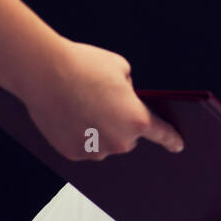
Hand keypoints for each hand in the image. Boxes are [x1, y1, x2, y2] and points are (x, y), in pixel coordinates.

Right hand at [20, 37, 183, 159]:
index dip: (170, 139)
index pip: (160, 133)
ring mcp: (94, 151)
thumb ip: (130, 91)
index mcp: (137, 120)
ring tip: (82, 107)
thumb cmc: (84, 66)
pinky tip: (70, 116)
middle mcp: (118, 141)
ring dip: (100, 132)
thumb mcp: (122, 70)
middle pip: (128, 138)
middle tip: (102, 103)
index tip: (178, 146)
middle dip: (121, 124)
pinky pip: (84, 147)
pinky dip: (80, 136)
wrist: (43, 71)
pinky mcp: (72, 153)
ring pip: (104, 145)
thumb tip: (125, 101)